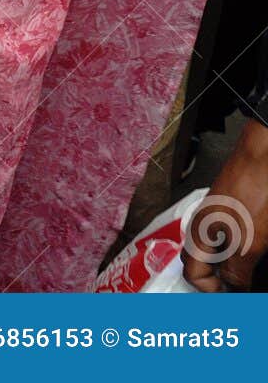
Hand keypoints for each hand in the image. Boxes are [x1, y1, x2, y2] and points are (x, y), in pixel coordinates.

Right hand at [183, 120, 267, 290]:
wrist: (264, 155)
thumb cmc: (253, 192)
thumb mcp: (248, 243)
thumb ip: (236, 271)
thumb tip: (233, 291)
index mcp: (198, 236)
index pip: (193, 275)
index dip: (213, 292)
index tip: (236, 300)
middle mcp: (202, 226)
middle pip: (202, 264)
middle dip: (219, 281)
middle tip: (242, 291)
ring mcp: (216, 215)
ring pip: (218, 250)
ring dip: (232, 266)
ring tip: (251, 272)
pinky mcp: (231, 207)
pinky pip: (229, 237)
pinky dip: (239, 250)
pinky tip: (256, 249)